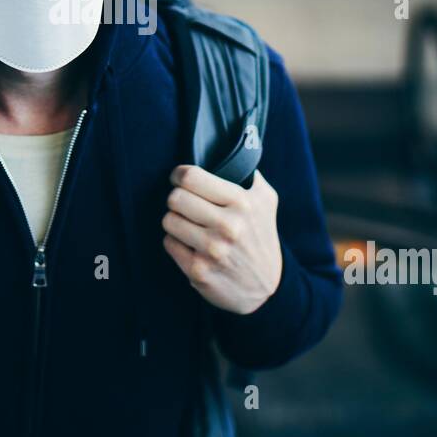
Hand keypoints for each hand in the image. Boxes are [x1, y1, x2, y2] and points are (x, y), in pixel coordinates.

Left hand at [161, 165, 281, 314]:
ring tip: (189, 225)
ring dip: (175, 221)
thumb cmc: (261, 236)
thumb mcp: (266, 201)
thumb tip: (227, 148)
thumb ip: (248, 173)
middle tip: (185, 204)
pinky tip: (191, 245)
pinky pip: (169, 243)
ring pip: (169, 220)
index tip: (179, 178)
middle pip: (175, 198)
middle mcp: (228, 226)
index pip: (192, 177)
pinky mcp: (199, 271)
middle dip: (177, 199)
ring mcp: (212, 251)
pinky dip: (176, 243)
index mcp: (242, 203)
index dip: (179, 175)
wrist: (268, 287)